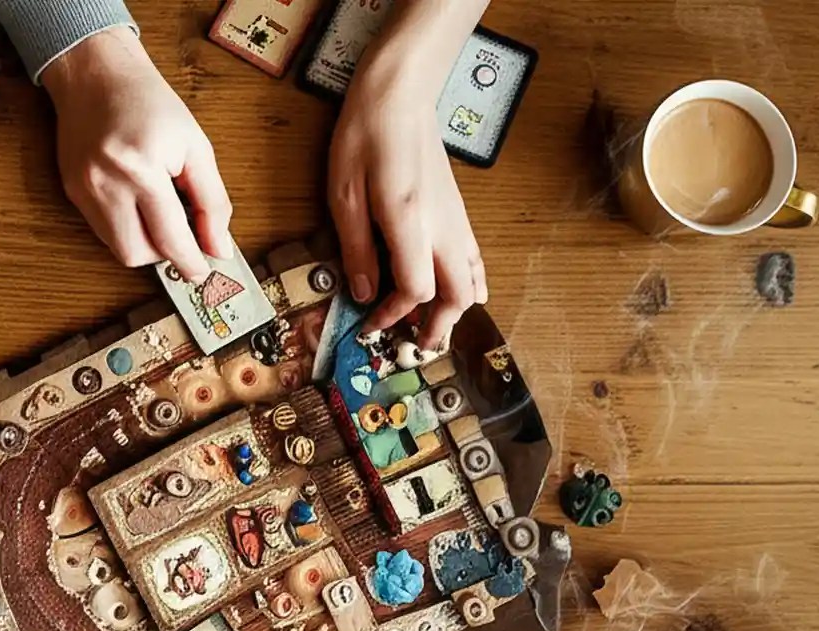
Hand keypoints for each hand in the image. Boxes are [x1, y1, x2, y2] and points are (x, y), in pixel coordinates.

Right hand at [43, 27, 233, 282]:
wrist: (97, 74)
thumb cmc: (150, 103)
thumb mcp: (195, 146)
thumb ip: (212, 201)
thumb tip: (219, 247)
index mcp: (140, 168)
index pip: (169, 237)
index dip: (190, 261)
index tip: (203, 271)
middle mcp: (105, 184)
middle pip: (136, 254)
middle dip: (164, 255)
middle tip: (183, 238)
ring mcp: (83, 190)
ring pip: (117, 248)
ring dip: (144, 244)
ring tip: (160, 215)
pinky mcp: (72, 192)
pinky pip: (102, 230)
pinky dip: (125, 228)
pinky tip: (137, 203)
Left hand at [327, 5, 488, 349]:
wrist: (399, 96)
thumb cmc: (364, 138)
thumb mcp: (344, 195)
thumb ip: (356, 249)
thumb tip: (365, 294)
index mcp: (410, 222)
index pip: (416, 290)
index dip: (395, 315)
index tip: (370, 324)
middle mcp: (442, 227)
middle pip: (456, 295)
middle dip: (437, 327)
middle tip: (412, 345)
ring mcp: (457, 219)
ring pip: (471, 280)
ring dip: (455, 311)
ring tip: (431, 328)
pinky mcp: (459, 211)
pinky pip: (475, 258)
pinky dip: (471, 284)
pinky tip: (464, 295)